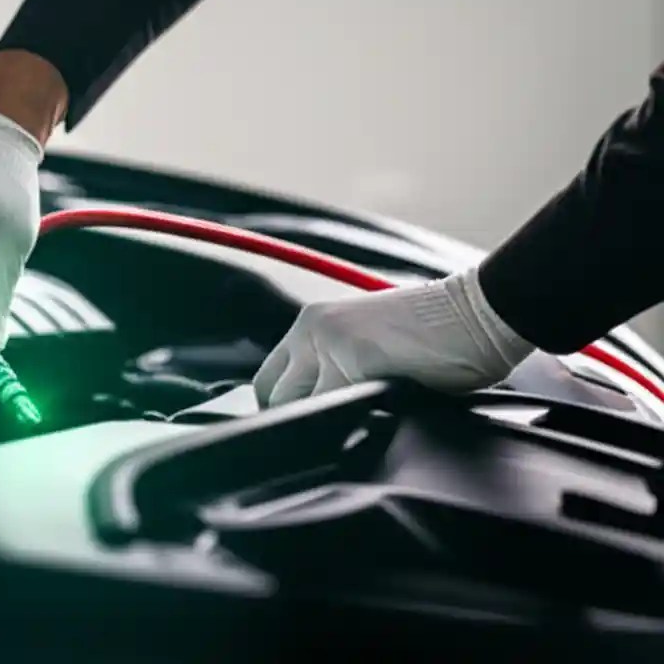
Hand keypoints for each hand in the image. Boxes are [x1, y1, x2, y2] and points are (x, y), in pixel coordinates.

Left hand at [253, 269, 534, 407]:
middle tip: (331, 439)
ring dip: (324, 428)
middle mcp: (313, 330)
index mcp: (312, 323)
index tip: (298, 434)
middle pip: (276, 397)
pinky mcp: (358, 364)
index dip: (280, 411)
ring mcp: (332, 345)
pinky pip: (334, 412)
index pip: (269, 380)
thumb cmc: (439, 337)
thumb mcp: (370, 345)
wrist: (482, 313)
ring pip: (301, 408)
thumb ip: (335, 371)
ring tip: (356, 432)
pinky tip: (372, 427)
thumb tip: (313, 417)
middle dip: (298, 424)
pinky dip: (348, 428)